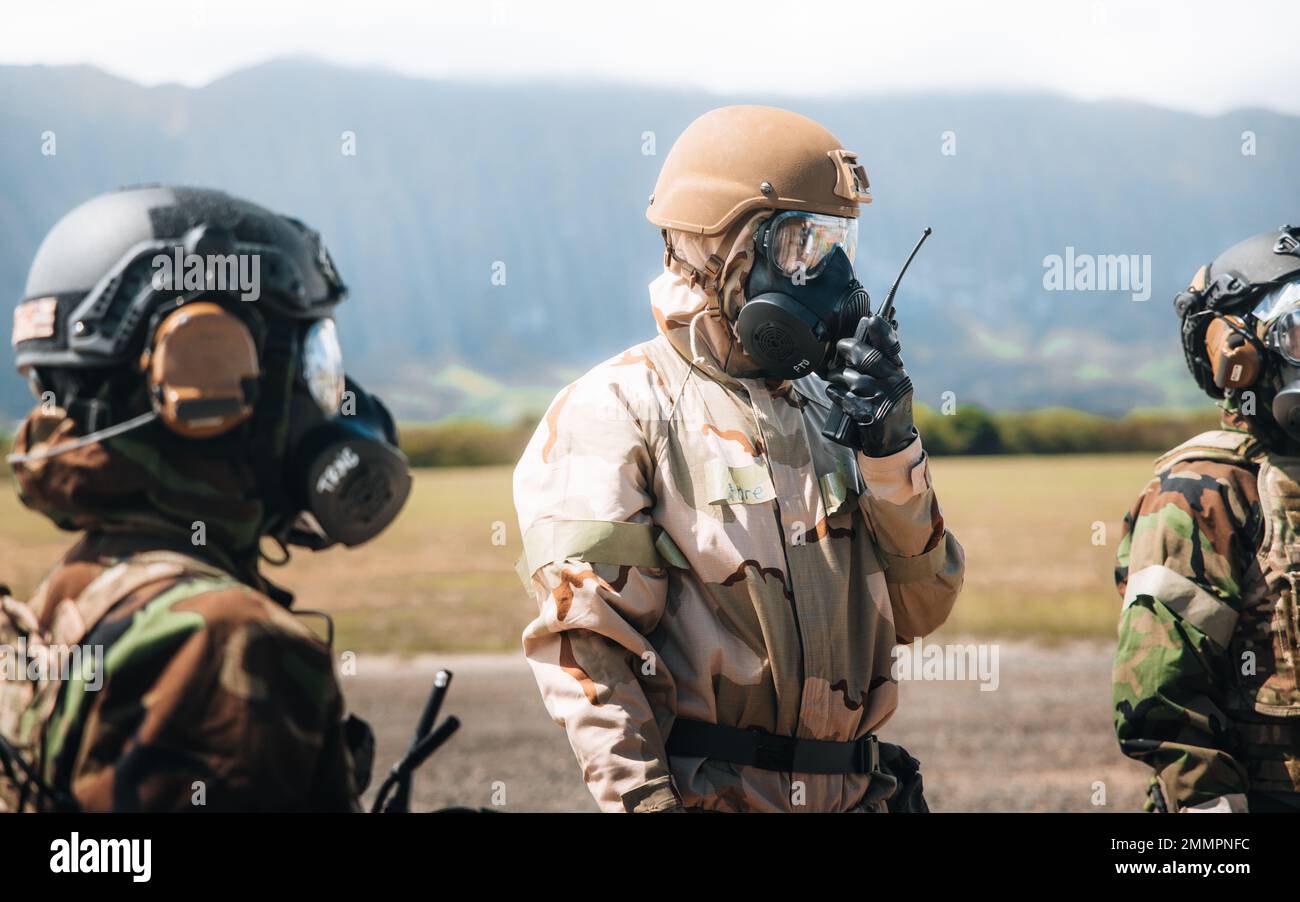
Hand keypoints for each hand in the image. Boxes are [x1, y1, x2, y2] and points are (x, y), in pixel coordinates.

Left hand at [825, 314, 916, 456]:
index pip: (892, 347)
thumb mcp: (890, 382)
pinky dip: (836, 394)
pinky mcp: (873, 416)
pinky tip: (833, 392)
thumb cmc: (886, 404)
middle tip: (840, 347)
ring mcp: (885, 399)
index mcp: (898, 371)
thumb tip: (858, 339)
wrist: (894, 440)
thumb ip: (880, 363)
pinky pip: (847, 399)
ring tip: (834, 377)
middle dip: (849, 349)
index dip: (883, 331)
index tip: (872, 319)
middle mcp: (895, 383)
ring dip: (838, 376)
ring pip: (854, 379)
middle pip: (868, 358)